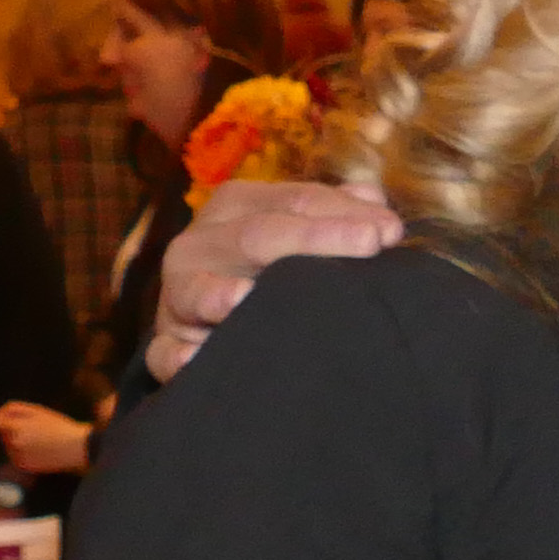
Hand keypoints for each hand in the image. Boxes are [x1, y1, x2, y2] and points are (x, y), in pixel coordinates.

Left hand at [0, 401, 91, 476]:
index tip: (13, 417)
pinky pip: (16, 456)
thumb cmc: (59, 426)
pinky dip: (24, 452)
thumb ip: (13, 408)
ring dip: (18, 441)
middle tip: (34, 430)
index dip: (3, 417)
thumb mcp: (37, 410)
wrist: (77, 448)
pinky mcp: (25, 465)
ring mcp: (19, 456)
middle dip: (13, 429)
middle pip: (3, 433)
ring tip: (39, 441)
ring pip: (9, 445)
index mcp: (17, 428)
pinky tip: (39, 450)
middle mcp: (15, 443)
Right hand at [152, 179, 400, 380]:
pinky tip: (198, 358)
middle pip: (256, 237)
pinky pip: (166, 352)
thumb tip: (374, 201)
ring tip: (247, 299)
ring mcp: (178, 295)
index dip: (344, 212)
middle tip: (369, 243)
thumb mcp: (299, 232)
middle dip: (314, 238)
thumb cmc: (269, 270)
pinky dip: (179, 356)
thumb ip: (335, 214)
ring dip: (219, 297)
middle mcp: (199, 245)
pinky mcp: (166, 344)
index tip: (392, 231)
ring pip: (197, 291)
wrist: (206, 319)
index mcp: (236, 208)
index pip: (295, 201)